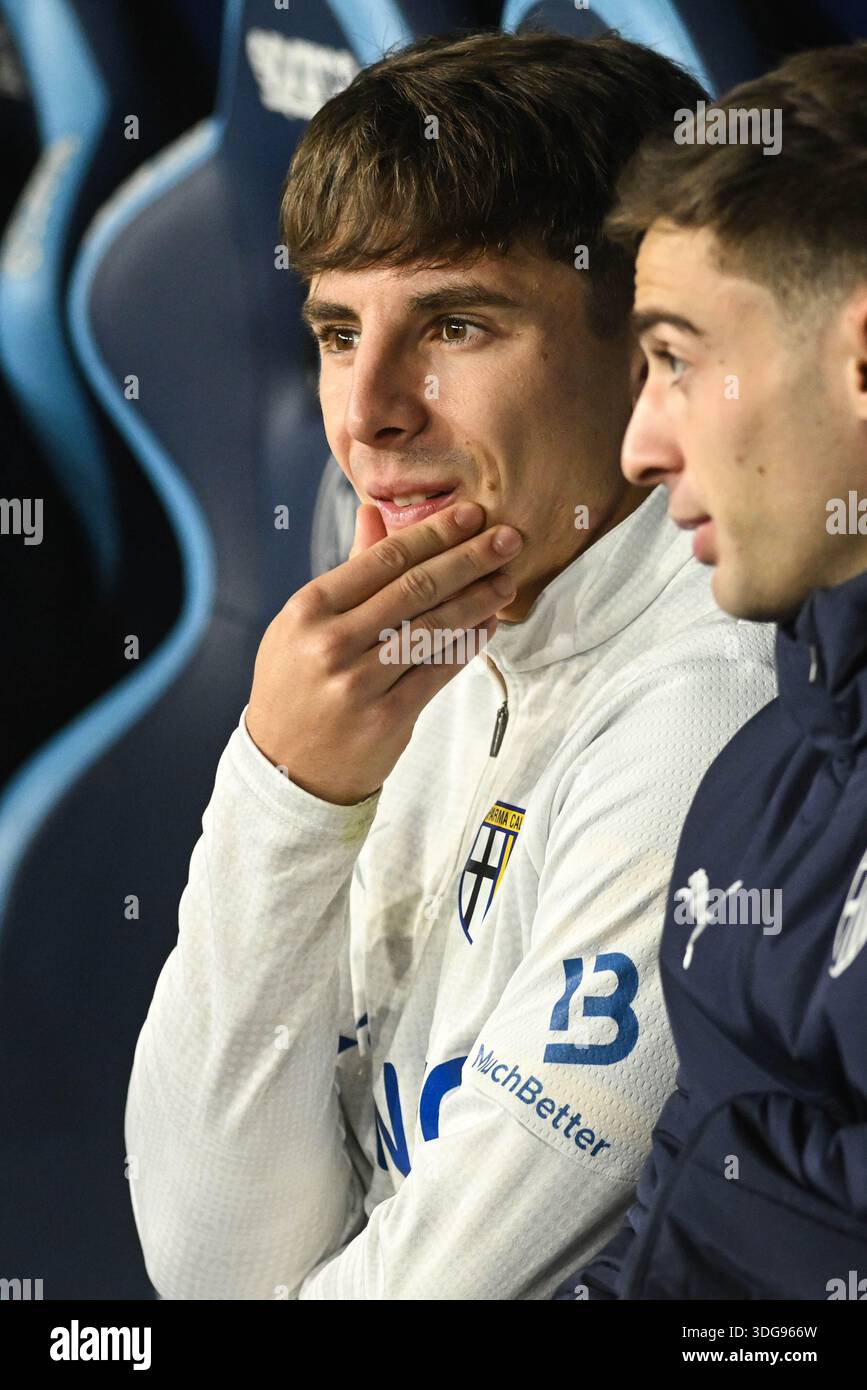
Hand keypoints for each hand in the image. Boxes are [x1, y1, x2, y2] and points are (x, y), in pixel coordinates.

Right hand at [245, 501, 521, 803]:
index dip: (434, 533)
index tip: (470, 515)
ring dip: (478, 601)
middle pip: (415, 589)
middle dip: (469, 559)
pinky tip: (488, 624)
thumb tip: (374, 512)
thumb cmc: (296, 685)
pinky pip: (438, 671)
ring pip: (433, 629)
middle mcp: (331, 643)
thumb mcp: (304, 624)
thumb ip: (348, 570)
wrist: (285, 768)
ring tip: (506, 581)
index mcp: (309, 609)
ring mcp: (359, 684)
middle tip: (507, 538)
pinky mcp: (386, 719)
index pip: (383, 559)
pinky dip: (467, 644)